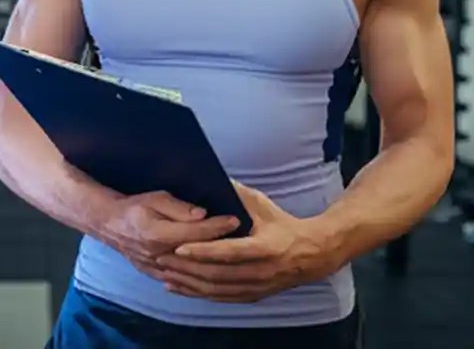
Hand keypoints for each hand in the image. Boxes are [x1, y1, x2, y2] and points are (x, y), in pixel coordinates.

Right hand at [97, 191, 242, 283]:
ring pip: (192, 273)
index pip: (197, 232)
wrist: (110, 224)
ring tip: (236, 258)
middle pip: (198, 256)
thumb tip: (202, 214)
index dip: (218, 225)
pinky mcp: (156, 275)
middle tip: (244, 239)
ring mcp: (158, 268)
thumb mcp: (155, 198)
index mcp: (159, 234)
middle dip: (223, 248)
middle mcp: (160, 255)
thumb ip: (179, 208)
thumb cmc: (134, 206)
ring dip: (214, 266)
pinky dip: (199, 280)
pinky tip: (215, 277)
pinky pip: (182, 282)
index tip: (236, 218)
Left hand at [155, 182, 336, 303]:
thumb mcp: (263, 206)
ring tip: (164, 273)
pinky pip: (220, 298)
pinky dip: (197, 294)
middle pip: (217, 274)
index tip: (179, 247)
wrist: (312, 255)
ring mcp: (256, 287)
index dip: (203, 251)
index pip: (229, 252)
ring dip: (188, 283)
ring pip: (216, 289)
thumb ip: (236, 194)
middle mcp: (260, 272)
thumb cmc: (283, 225)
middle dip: (187, 268)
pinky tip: (178, 287)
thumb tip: (211, 177)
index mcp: (264, 248)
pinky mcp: (252, 296)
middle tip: (161, 259)